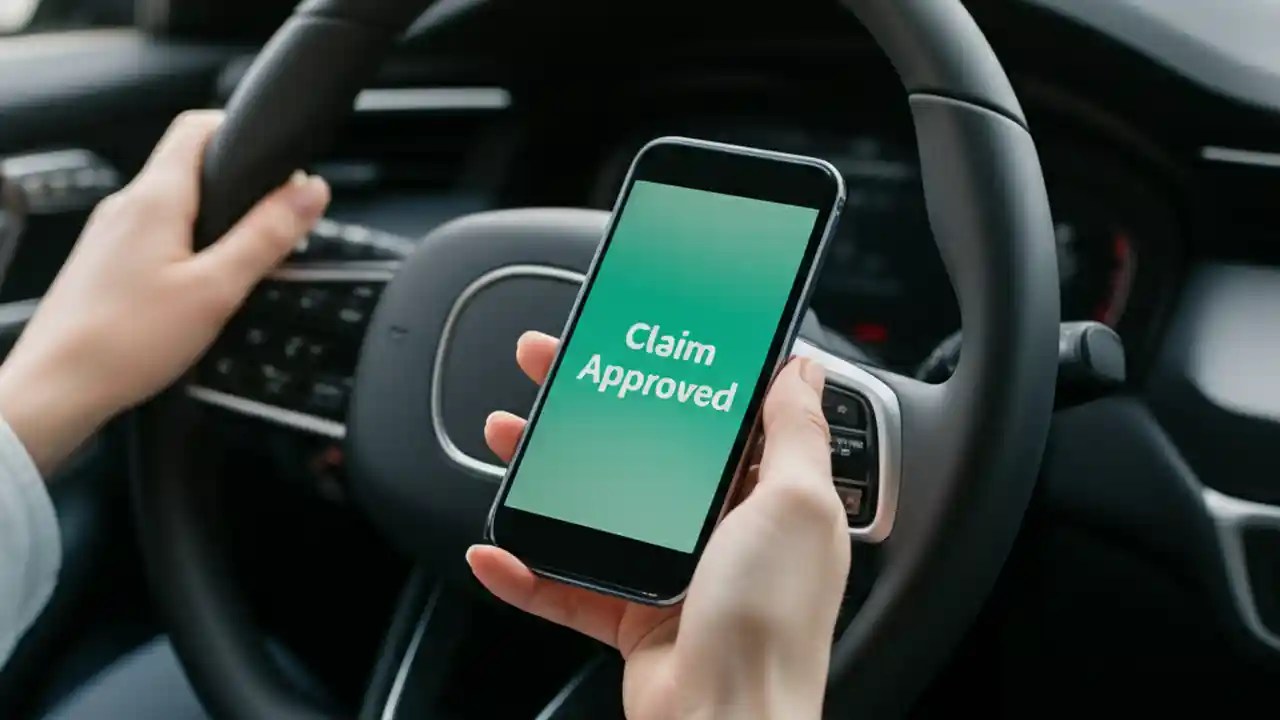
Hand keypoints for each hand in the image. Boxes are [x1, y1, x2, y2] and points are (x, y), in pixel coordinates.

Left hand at [0, 110, 329, 473]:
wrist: (58, 388)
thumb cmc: (126, 342)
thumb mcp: (217, 288)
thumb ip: (267, 235)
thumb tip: (310, 192)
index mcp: (156, 197)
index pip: (199, 126)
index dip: (243, 132)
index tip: (277, 165)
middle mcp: (126, 205)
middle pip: (190, 166)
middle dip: (238, 187)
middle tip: (272, 227)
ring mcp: (110, 233)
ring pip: (174, 205)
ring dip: (214, 221)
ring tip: (238, 266)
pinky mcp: (104, 262)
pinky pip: (155, 235)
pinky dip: (186, 248)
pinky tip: (197, 290)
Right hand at [468, 332, 849, 719]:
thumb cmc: (772, 621)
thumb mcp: (798, 505)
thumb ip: (797, 432)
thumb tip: (804, 367)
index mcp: (763, 495)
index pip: (712, 414)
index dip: (671, 371)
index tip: (633, 334)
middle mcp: (719, 529)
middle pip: (641, 450)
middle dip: (589, 406)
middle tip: (547, 367)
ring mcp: (672, 572)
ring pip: (596, 507)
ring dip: (545, 473)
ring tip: (505, 437)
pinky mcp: (631, 617)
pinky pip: (566, 585)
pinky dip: (525, 571)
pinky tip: (493, 549)